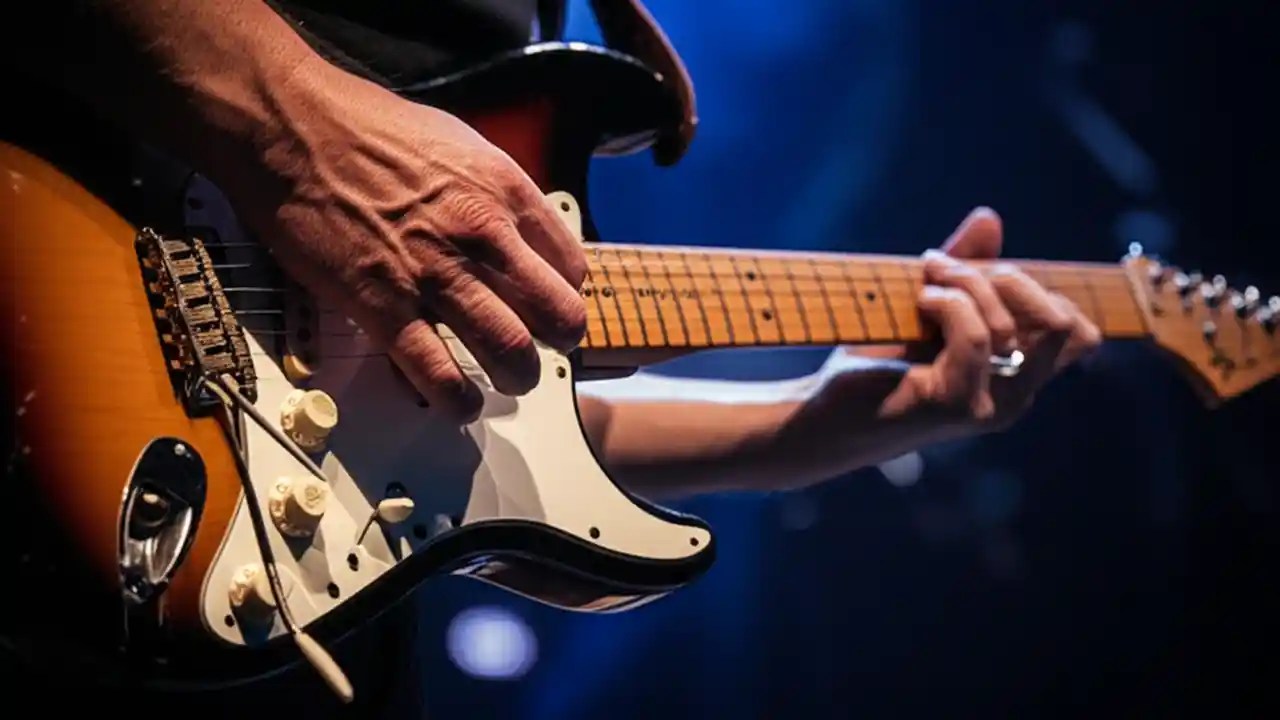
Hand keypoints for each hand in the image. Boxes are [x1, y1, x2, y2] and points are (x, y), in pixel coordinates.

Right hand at [226, 58, 586, 422]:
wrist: (292, 128)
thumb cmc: (364, 129)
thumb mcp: (459, 145)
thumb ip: (495, 194)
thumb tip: (516, 231)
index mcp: (504, 192)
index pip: (570, 266)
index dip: (565, 294)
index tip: (552, 305)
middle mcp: (480, 235)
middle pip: (556, 315)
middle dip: (558, 343)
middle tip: (545, 350)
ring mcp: (434, 274)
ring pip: (510, 351)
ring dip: (517, 377)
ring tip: (510, 380)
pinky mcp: (384, 306)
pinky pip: (437, 372)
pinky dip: (457, 399)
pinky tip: (461, 402)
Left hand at [879, 207, 1101, 430]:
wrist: (822, 418)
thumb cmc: (874, 363)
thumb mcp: (928, 308)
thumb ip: (965, 268)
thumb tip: (990, 218)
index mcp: (1017, 376)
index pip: (1079, 332)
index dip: (1046, 289)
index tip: (985, 270)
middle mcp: (1015, 396)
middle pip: (1065, 323)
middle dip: (1013, 279)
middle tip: (952, 270)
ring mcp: (989, 405)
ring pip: (1017, 324)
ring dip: (970, 283)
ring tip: (929, 279)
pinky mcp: (954, 404)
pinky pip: (977, 336)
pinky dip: (950, 303)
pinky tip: (921, 301)